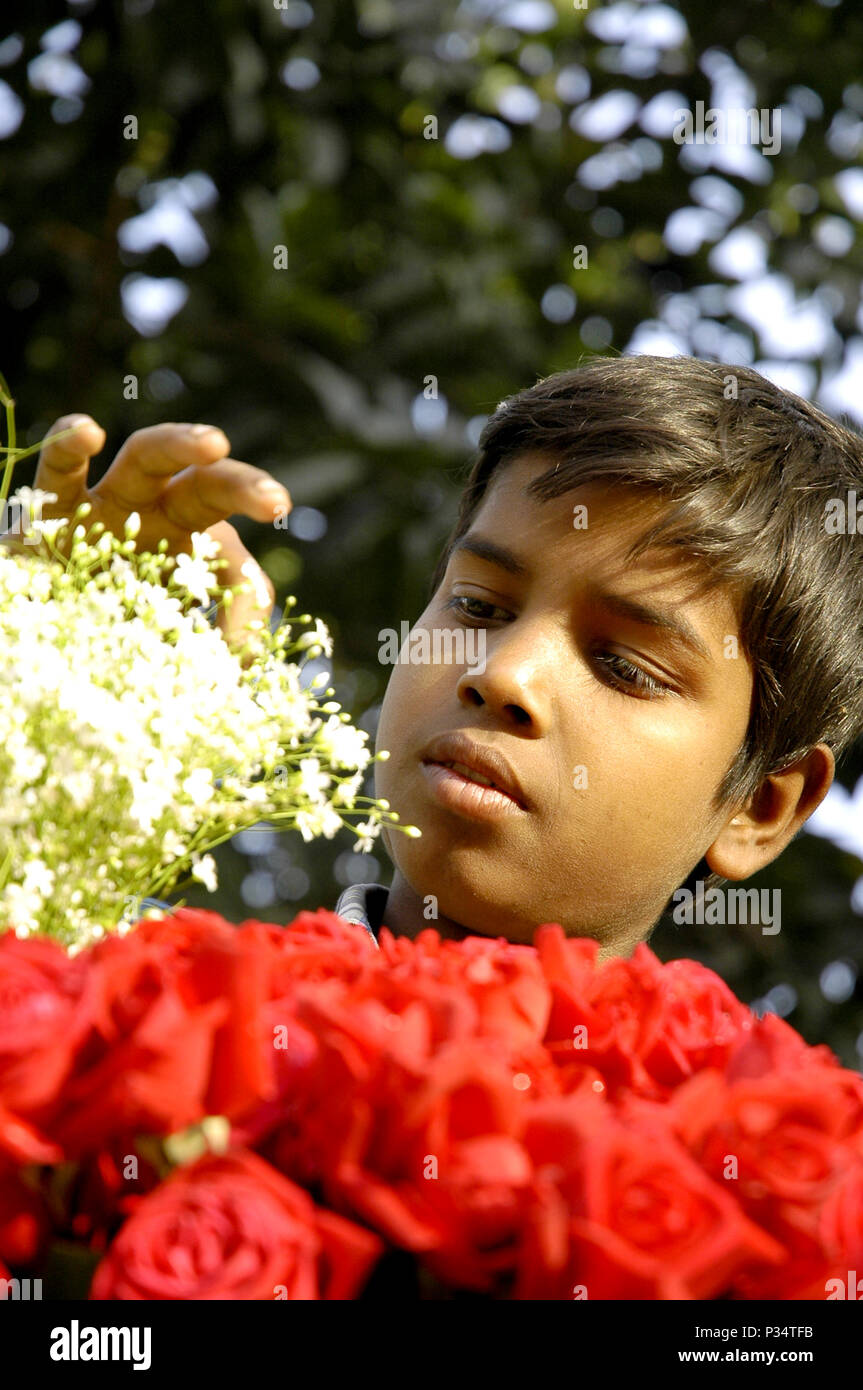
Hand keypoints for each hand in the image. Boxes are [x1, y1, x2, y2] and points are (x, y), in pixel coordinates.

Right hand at [23, 415, 291, 651]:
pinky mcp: (50, 507)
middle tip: (276, 501)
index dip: (249, 603)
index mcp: (187, 560)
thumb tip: (228, 695)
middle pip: (208, 491)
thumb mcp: (150, 661)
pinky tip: (88, 431)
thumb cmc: (95, 645)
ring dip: (181, 445)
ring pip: (147, 457)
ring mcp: (104, 506)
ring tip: (215, 444)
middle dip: (245, 488)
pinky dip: (71, 444)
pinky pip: (59, 468)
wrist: (29, 634)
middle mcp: (154, 522)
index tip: (244, 658)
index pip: (234, 568)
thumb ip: (188, 670)